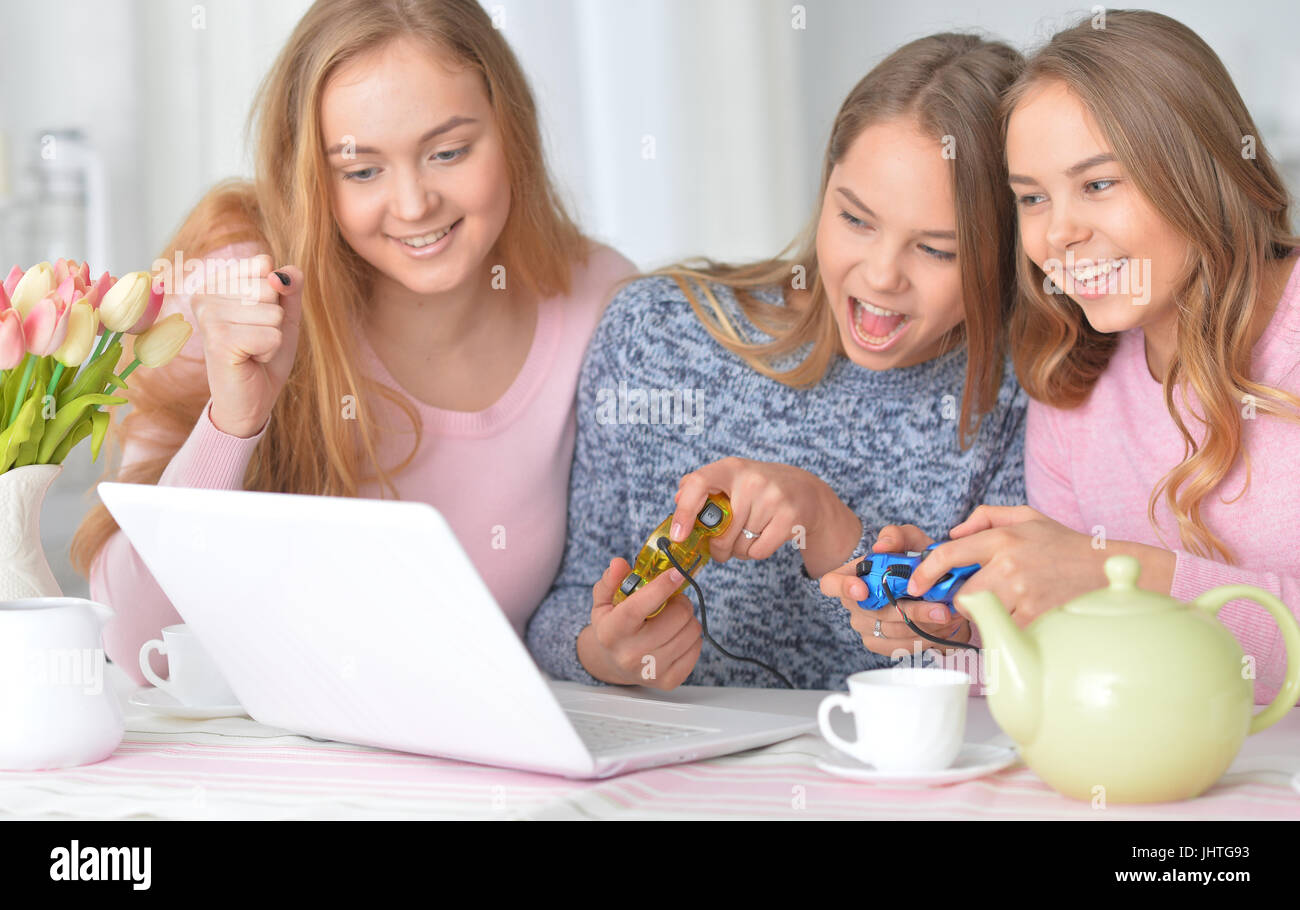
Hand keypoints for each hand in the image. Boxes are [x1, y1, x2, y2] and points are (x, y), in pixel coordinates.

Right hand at [194, 255, 302, 437]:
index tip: (256, 319)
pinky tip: (249, 360)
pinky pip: (272, 336)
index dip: (275, 296)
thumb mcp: (284, 314)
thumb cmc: (264, 354)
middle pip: (269, 287)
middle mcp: (204, 294)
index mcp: (215, 282)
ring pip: (273, 312)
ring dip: (272, 337)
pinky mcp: (219, 340)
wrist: (251, 399)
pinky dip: (269, 352)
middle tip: (255, 338)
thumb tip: (284, 274)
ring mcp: (208, 316)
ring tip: (252, 350)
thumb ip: (289, 287)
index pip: (264, 264)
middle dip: (275, 318)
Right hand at [577, 557, 702, 688]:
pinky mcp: (668, 681)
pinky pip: (697, 649)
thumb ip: (611, 580)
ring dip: (688, 619)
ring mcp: (651, 671)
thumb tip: (619, 564)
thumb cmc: (613, 627)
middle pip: (676, 618)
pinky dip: (692, 638)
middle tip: (673, 601)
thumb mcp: (604, 601)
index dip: (661, 588)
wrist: (614, 663)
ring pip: (691, 632)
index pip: (637, 608)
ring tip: (673, 618)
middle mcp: (630, 655)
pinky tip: (677, 635)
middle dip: (680, 602)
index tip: (677, 572)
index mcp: (611, 632)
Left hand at [668, 456, 860, 576]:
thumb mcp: (732, 478)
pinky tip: (763, 538)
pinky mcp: (789, 517)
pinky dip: (756, 553)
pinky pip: (758, 552)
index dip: (684, 511)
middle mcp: (751, 480)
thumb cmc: (759, 489)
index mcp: (731, 468)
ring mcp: (772, 498)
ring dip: (739, 551)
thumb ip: (702, 486)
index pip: (698, 484)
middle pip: (721, 532)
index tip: (679, 535)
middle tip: (721, 547)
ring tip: (748, 536)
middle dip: (718, 547)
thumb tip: (677, 500)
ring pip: (740, 546)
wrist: (806, 491)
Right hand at [818, 525, 969, 655]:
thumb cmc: (914, 563)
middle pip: (873, 612)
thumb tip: (882, 545)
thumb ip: (896, 536)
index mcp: (851, 576)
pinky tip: (940, 628)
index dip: (842, 588)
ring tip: (948, 615)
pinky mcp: (879, 644)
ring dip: (923, 625)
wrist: (932, 591)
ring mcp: (864, 626)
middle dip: (909, 611)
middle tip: (940, 609)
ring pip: (892, 631)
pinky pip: (899, 646)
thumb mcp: (910, 541)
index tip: (862, 590)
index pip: (831, 584)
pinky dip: (923, 638)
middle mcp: (853, 604)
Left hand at [907, 504, 1174, 626]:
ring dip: (989, 617)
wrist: (1109, 570)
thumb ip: (986, 517)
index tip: (916, 584)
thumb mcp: (1028, 517)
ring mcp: (1023, 594)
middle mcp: (1009, 565)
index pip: (948, 554)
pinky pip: (1006, 632)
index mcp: (1003, 538)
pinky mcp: (1037, 619)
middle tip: (985, 598)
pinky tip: (1028, 617)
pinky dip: (1010, 630)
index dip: (925, 572)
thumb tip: (953, 531)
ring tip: (1013, 605)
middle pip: (961, 596)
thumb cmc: (1066, 546)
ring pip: (982, 617)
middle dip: (966, 602)